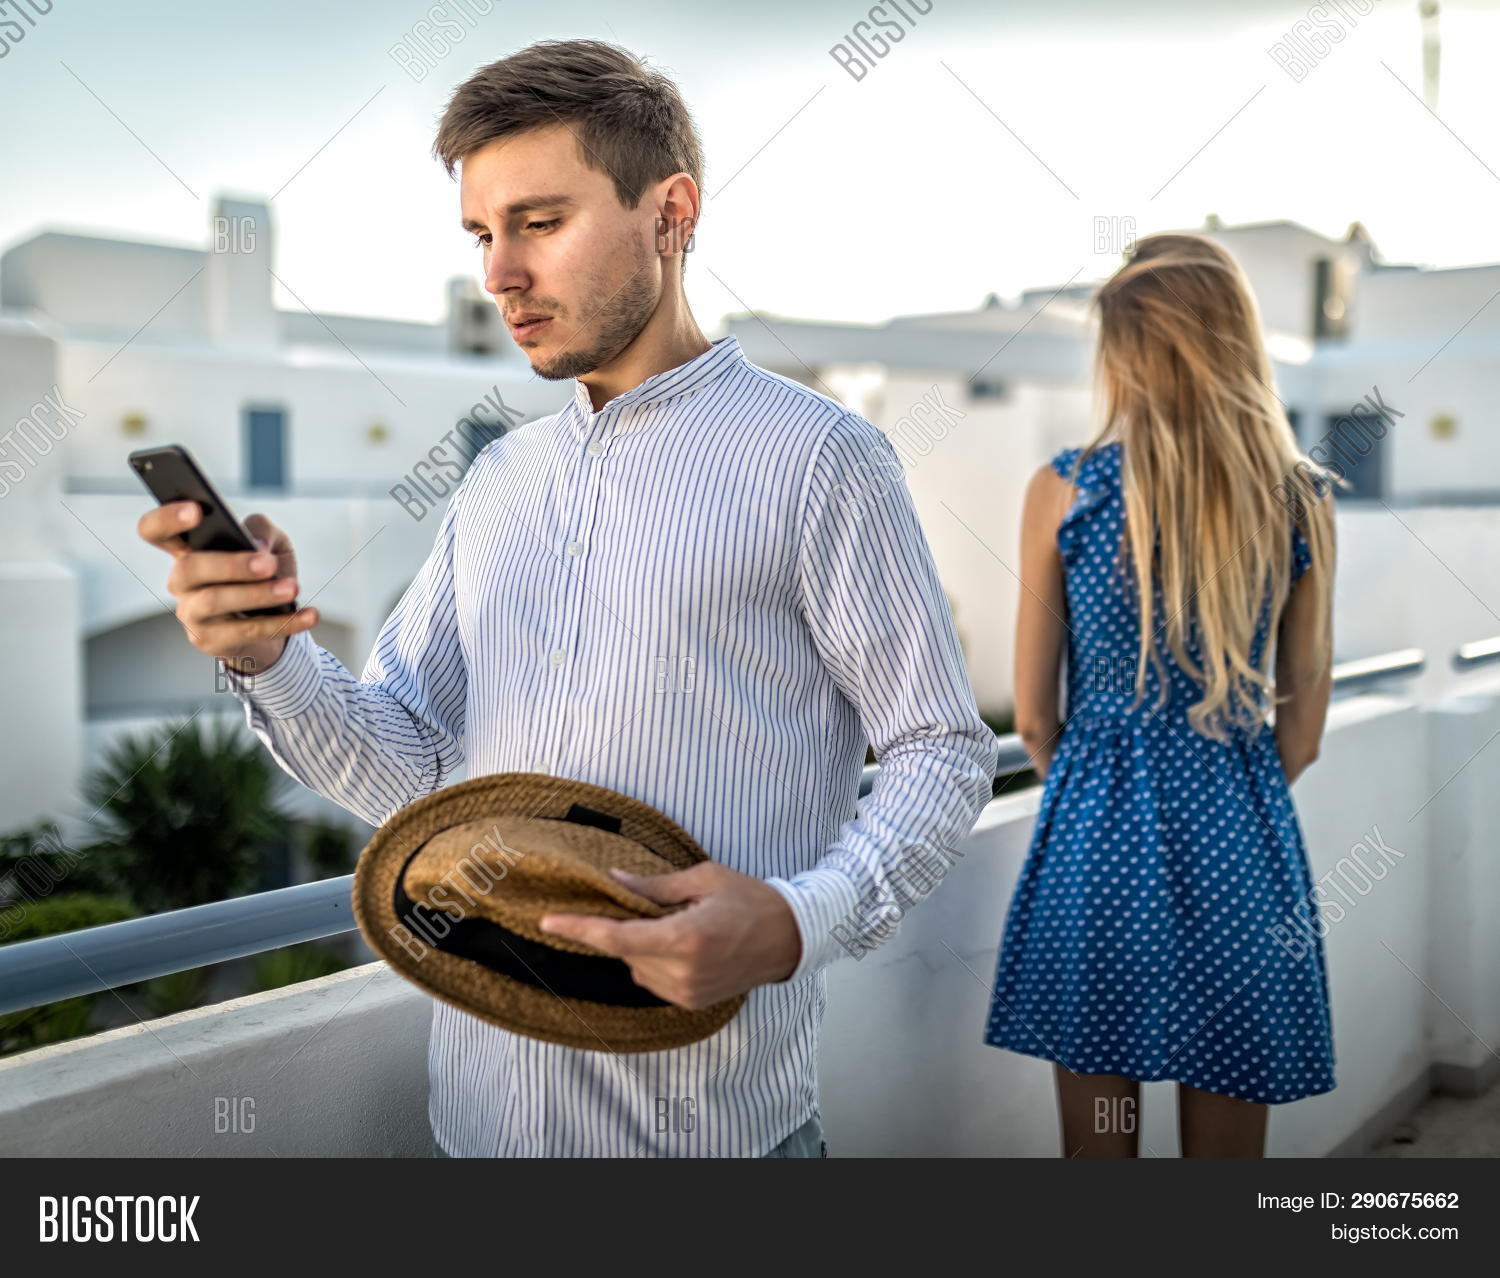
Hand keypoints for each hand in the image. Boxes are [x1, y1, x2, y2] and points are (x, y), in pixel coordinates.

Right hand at [137, 501, 317, 674]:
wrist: (272, 622)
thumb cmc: (264, 575)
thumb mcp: (271, 544)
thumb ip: (262, 530)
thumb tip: (257, 545)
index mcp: (188, 550)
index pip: (156, 530)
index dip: (167, 518)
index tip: (196, 510)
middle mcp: (181, 581)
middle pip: (190, 568)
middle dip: (230, 564)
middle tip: (267, 563)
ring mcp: (191, 613)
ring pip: (215, 601)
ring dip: (258, 594)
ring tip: (292, 588)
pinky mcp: (210, 640)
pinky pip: (247, 632)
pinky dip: (284, 623)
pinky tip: (311, 615)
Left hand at [537, 861, 802, 1009]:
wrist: (789, 939)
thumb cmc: (750, 900)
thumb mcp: (703, 878)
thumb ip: (654, 887)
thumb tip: (613, 882)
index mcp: (685, 938)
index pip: (617, 938)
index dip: (579, 929)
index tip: (549, 921)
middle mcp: (682, 972)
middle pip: (625, 951)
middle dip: (627, 926)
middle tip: (657, 905)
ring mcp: (687, 992)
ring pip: (636, 966)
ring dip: (643, 945)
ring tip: (682, 926)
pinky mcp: (691, 1002)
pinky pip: (653, 979)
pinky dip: (655, 960)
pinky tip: (684, 945)